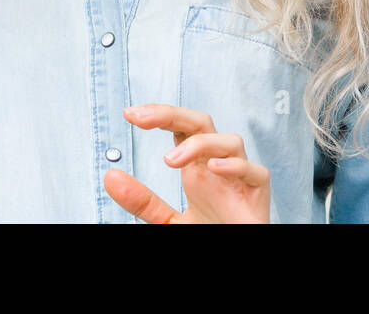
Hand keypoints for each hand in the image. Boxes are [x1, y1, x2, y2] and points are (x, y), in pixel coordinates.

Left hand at [104, 104, 270, 223]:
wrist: (237, 254)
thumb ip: (143, 200)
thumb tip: (110, 177)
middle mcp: (218, 166)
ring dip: (201, 144)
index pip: (181, 128)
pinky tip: (212, 169)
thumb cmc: (212, 232)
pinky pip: (254, 171)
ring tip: (171, 161)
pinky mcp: (257, 195)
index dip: (159, 115)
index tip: (130, 114)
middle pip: (202, 123)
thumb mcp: (167, 220)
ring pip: (230, 141)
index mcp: (197, 168)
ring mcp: (240, 178)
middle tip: (142, 117)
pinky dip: (234, 166)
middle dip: (173, 115)